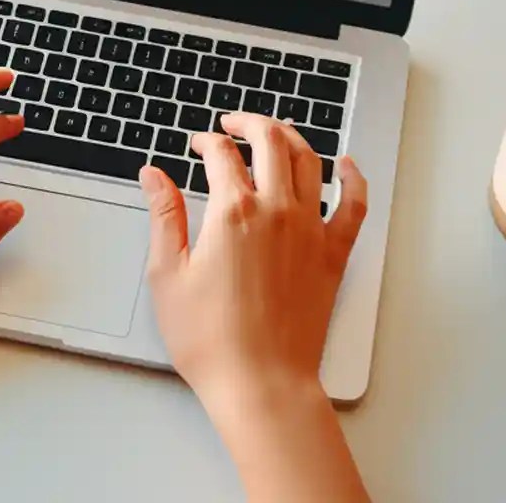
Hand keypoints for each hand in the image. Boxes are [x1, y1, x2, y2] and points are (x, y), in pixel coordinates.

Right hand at [139, 112, 367, 403]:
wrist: (261, 382)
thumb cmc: (210, 340)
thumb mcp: (168, 274)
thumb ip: (163, 215)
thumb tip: (152, 174)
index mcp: (232, 213)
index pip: (220, 154)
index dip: (204, 141)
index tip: (196, 144)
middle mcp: (276, 211)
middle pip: (270, 141)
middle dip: (248, 122)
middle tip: (232, 123)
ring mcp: (310, 230)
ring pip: (309, 160)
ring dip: (290, 136)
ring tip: (274, 132)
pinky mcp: (333, 254)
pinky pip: (353, 204)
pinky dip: (352, 178)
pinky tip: (346, 165)